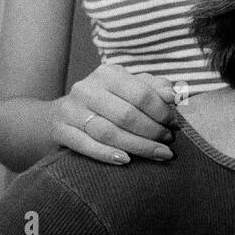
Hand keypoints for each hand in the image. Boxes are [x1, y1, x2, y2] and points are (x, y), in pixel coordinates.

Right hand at [49, 63, 176, 164]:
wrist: (61, 114)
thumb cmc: (108, 100)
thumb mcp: (129, 87)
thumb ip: (154, 88)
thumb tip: (175, 95)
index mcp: (108, 74)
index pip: (141, 94)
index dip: (162, 112)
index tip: (175, 125)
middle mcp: (87, 88)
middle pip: (126, 115)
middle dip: (152, 131)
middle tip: (168, 142)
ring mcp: (70, 110)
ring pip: (108, 132)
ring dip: (137, 146)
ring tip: (158, 154)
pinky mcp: (59, 130)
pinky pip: (85, 145)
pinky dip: (106, 154)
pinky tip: (126, 160)